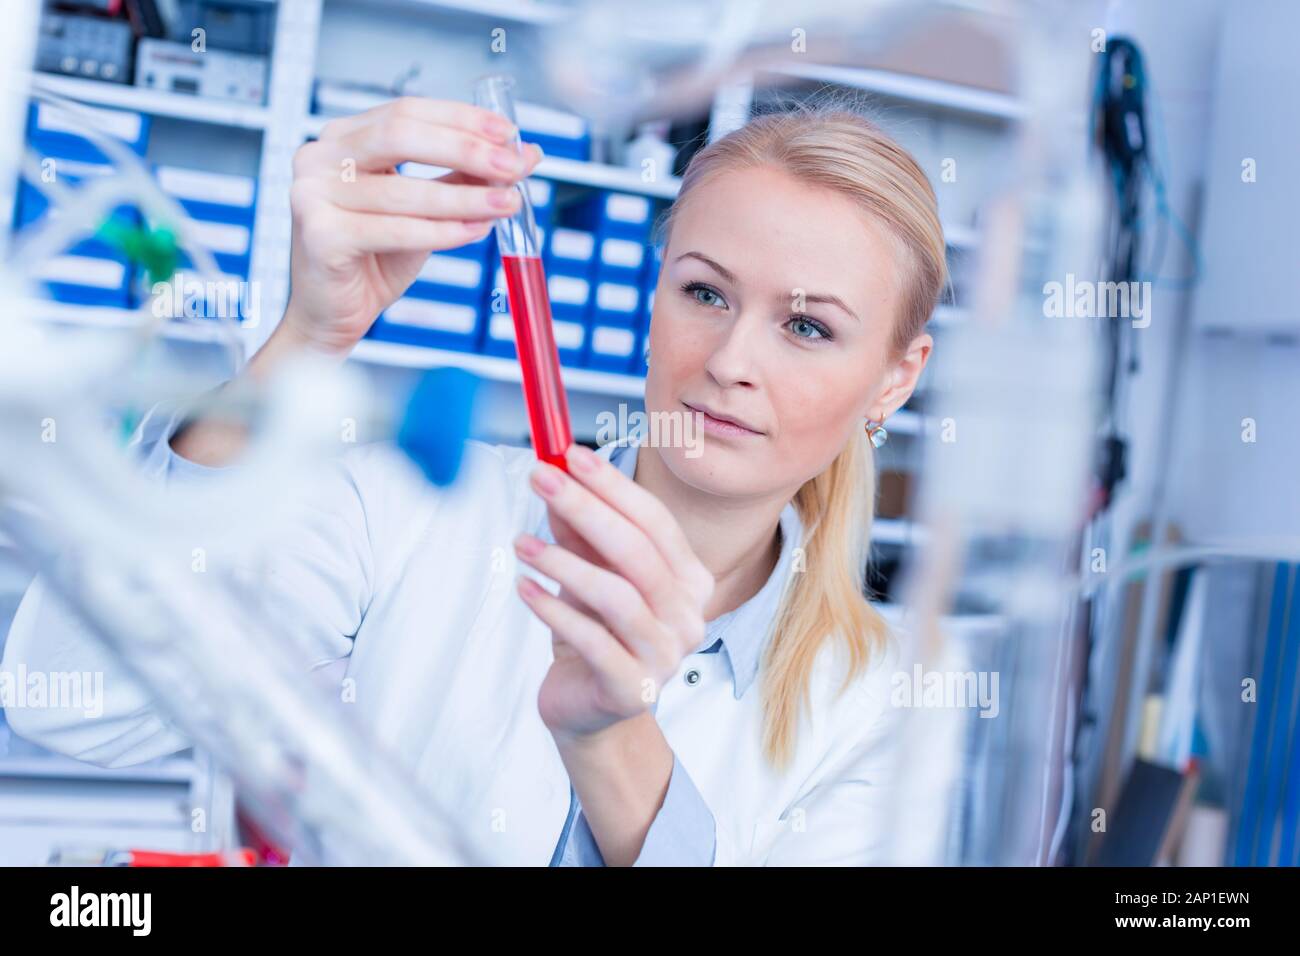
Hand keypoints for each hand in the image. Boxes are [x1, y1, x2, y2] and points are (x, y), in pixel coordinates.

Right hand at [280, 96, 542, 355]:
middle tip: (512, 167)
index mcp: (344, 137)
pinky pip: (393, 230)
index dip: (461, 119)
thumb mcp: (428, 209)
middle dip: (465, 150)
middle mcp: (320, 156)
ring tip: (505, 204)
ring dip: (463, 197)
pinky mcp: (320, 235)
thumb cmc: (375, 257)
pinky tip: (474, 230)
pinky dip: (440, 232)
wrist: (336, 313)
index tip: (508, 133)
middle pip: (401, 134)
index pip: (408, 111)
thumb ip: (466, 178)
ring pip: (402, 190)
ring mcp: (313, 193)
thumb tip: (523, 154)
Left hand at [514, 444, 714, 744]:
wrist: (590, 711)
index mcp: (690, 580)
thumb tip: (556, 476)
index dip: (613, 486)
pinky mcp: (631, 688)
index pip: (655, 522)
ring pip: (617, 596)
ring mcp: (666, 656)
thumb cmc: (595, 632)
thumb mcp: (587, 573)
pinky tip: (525, 590)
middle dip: (586, 509)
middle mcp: (688, 617)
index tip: (570, 455)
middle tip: (541, 480)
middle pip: (638, 553)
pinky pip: (591, 640)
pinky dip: (554, 610)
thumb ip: (578, 531)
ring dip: (564, 563)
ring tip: (522, 544)